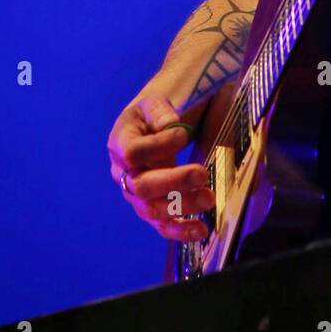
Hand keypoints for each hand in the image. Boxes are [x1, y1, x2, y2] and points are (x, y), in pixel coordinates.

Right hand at [107, 70, 213, 241]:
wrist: (160, 120)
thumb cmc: (158, 110)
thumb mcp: (157, 101)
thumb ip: (161, 111)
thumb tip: (172, 126)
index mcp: (121, 141)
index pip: (132, 152)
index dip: (157, 146)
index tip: (183, 134)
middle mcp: (122, 172)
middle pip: (141, 186)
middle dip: (173, 183)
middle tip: (202, 174)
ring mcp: (136, 193)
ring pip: (152, 209)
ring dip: (181, 207)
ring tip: (209, 199)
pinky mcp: (153, 207)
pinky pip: (162, 224)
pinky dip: (181, 230)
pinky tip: (200, 230)